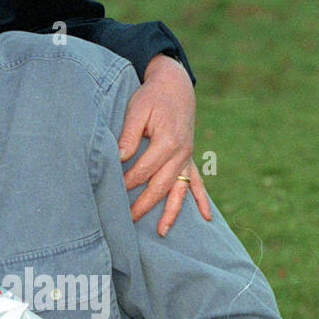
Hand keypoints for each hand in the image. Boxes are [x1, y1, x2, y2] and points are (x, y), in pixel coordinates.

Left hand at [119, 55, 211, 234]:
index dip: (126, 183)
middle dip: (143, 205)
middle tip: (126, 221)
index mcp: (167, 142)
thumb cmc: (152, 97)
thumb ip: (129, 136)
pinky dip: (201, 200)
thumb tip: (119, 158)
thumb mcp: (136, 110)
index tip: (111, 193)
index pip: (143, 170)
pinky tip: (207, 218)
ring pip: (179, 190)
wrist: (174, 86)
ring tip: (162, 232)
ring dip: (171, 212)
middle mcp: (181, 153)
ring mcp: (187, 157)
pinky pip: (197, 182)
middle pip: (160, 186)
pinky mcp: (189, 157)